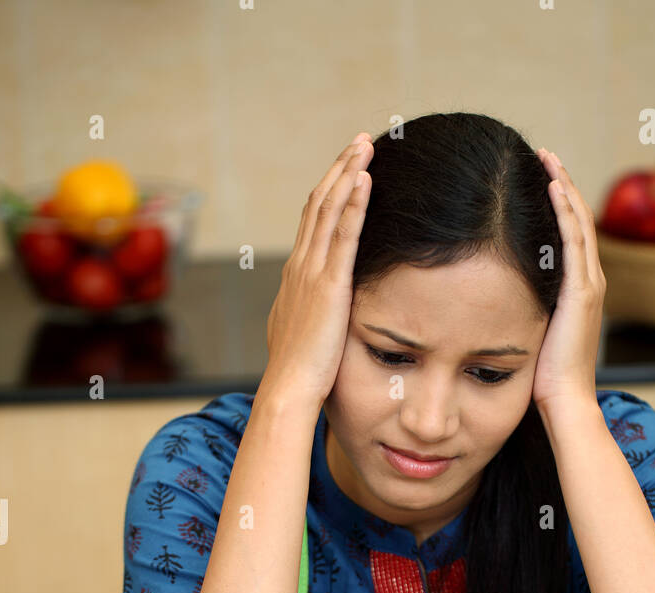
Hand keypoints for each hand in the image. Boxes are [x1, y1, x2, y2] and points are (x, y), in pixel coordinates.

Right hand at [263, 132, 372, 411]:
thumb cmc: (298, 372)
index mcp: (296, 276)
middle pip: (319, 204)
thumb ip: (309, 312)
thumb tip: (313, 311)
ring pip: (329, 209)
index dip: (329, 192)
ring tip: (366, 145)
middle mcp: (300, 266)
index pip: (312, 222)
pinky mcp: (329, 285)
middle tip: (360, 141)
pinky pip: (343, 234)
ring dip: (348, 173)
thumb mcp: (302, 332)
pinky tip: (366, 179)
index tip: (346, 169)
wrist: (289, 388)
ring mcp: (312, 273)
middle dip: (340, 169)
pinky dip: (354, 203)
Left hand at [531, 149, 605, 414]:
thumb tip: (496, 297)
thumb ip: (524, 310)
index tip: (540, 179)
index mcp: (579, 291)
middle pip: (578, 219)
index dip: (558, 204)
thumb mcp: (532, 333)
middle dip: (561, 184)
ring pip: (578, 222)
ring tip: (547, 159)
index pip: (571, 236)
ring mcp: (589, 285)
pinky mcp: (582, 292)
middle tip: (544, 156)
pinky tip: (552, 187)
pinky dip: (564, 211)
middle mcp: (589, 282)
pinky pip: (574, 241)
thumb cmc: (544, 379)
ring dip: (563, 187)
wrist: (565, 402)